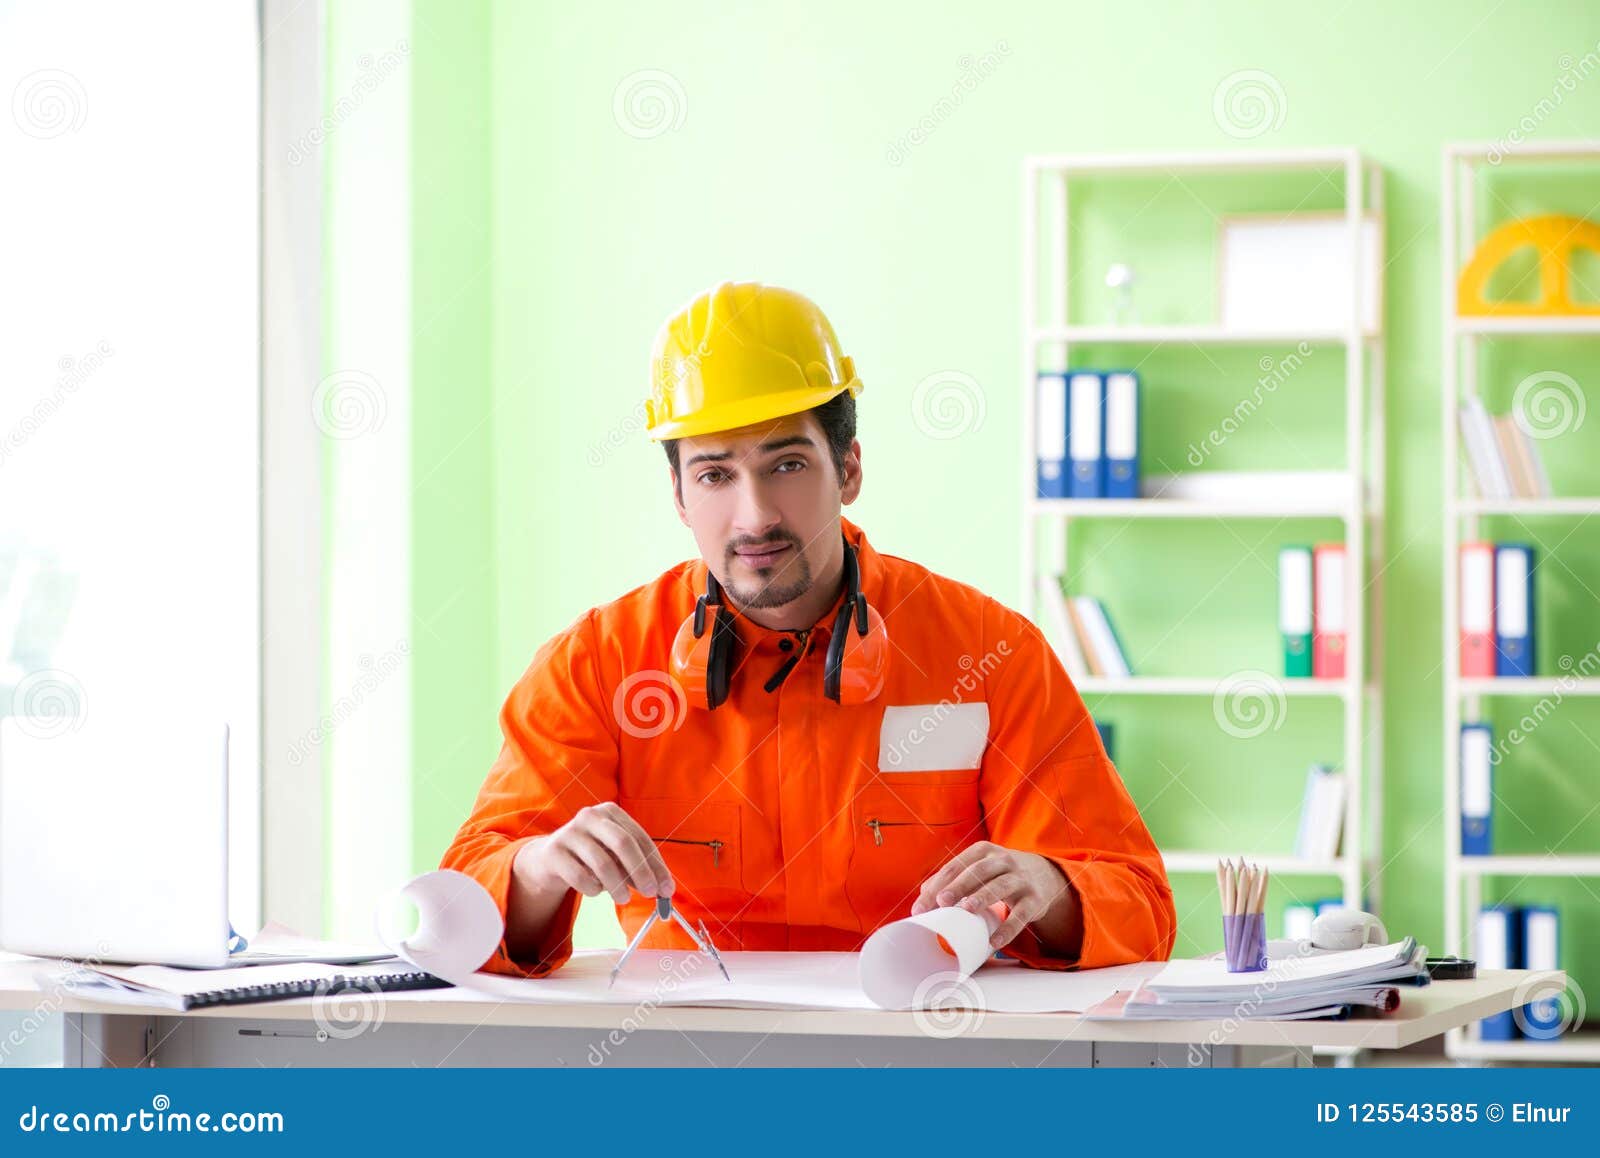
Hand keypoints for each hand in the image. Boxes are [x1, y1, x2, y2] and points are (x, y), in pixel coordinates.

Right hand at [515, 802, 673, 905]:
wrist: (548, 859)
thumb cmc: (591, 857)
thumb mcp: (615, 856)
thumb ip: (638, 868)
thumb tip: (664, 889)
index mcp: (611, 812)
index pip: (640, 837)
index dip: (656, 864)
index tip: (667, 888)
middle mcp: (590, 816)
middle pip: (623, 843)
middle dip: (641, 871)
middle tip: (650, 894)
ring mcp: (569, 832)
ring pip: (602, 863)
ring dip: (618, 886)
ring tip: (623, 898)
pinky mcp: (553, 852)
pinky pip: (580, 877)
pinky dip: (593, 889)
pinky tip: (594, 890)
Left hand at [911, 841, 1075, 950]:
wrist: (1044, 874)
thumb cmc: (998, 873)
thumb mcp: (978, 867)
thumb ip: (952, 879)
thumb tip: (922, 899)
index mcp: (983, 851)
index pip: (956, 866)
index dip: (938, 885)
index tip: (922, 907)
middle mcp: (1003, 861)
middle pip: (978, 871)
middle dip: (959, 885)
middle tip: (942, 901)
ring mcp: (1021, 879)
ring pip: (1001, 885)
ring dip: (983, 897)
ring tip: (967, 909)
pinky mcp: (1035, 899)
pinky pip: (1022, 914)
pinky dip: (1008, 928)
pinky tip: (994, 941)